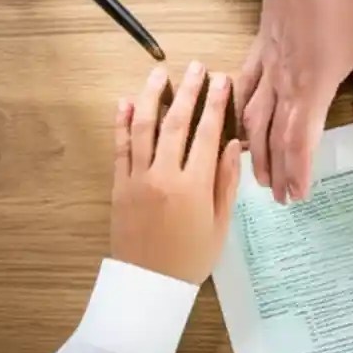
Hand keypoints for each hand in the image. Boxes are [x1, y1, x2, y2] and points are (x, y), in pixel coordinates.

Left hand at [112, 62, 242, 283]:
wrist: (149, 284)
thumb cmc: (191, 258)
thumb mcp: (220, 225)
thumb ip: (227, 183)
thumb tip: (234, 146)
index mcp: (194, 186)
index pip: (208, 134)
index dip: (216, 104)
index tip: (222, 81)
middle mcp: (164, 176)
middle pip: (176, 123)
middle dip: (189, 91)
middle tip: (197, 67)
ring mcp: (137, 179)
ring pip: (143, 128)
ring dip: (152, 97)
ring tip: (160, 73)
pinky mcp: (119, 186)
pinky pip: (120, 148)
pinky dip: (122, 123)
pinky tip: (126, 102)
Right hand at [236, 0, 352, 203]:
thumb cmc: (344, 4)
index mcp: (313, 89)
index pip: (301, 142)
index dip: (298, 171)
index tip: (299, 195)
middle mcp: (284, 86)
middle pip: (274, 139)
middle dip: (277, 172)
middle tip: (280, 198)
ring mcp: (266, 70)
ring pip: (252, 121)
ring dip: (255, 152)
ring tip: (259, 175)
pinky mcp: (257, 52)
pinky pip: (242, 90)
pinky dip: (238, 115)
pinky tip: (239, 130)